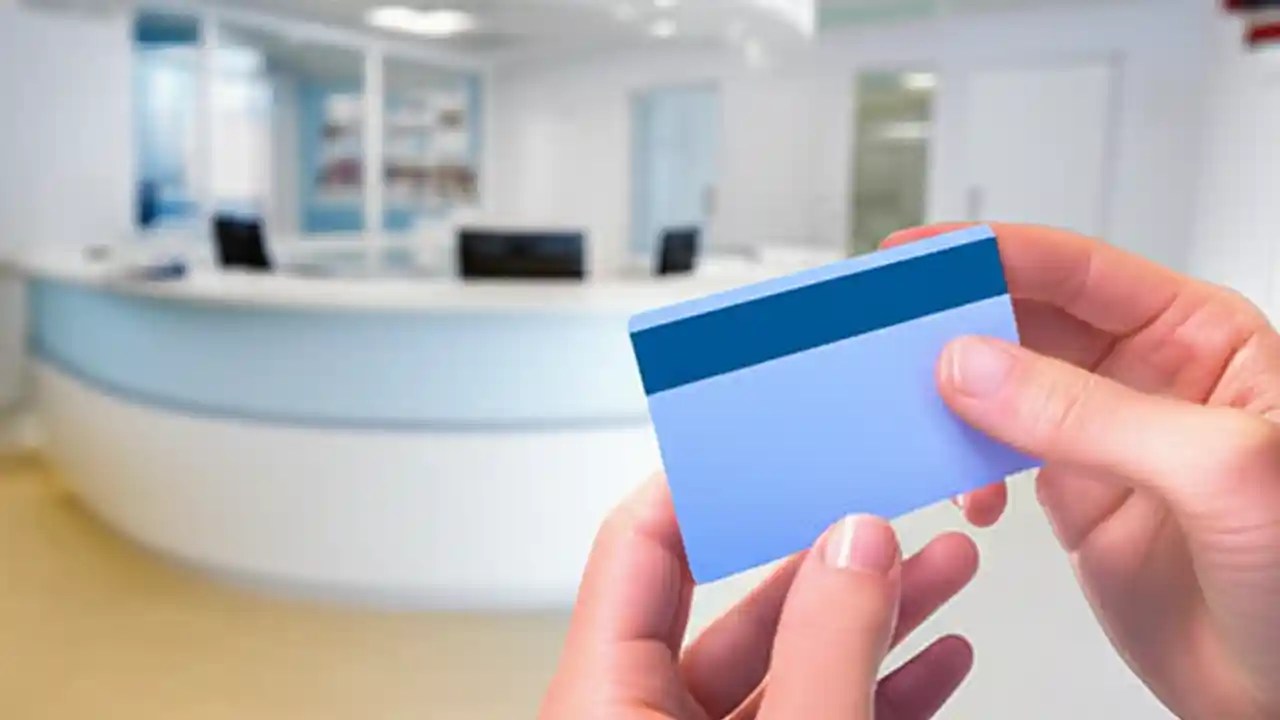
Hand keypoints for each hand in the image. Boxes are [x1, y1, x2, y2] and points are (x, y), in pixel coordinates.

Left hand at [539, 478, 978, 718]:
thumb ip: (823, 649)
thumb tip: (856, 543)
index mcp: (604, 700)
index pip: (637, 548)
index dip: (704, 484)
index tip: (773, 441)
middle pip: (733, 608)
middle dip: (831, 556)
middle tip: (886, 500)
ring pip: (788, 665)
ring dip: (874, 619)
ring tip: (944, 566)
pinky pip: (813, 714)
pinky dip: (877, 689)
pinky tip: (936, 659)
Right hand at [888, 223, 1279, 718]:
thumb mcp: (1215, 470)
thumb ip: (1086, 412)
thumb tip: (972, 367)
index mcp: (1197, 335)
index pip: (1078, 271)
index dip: (992, 253)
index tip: (918, 259)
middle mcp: (1143, 375)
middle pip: (1024, 319)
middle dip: (955, 321)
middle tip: (888, 329)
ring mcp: (1099, 435)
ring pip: (998, 386)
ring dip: (947, 395)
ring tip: (907, 408)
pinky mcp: (1069, 493)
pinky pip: (991, 456)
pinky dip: (960, 467)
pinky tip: (965, 490)